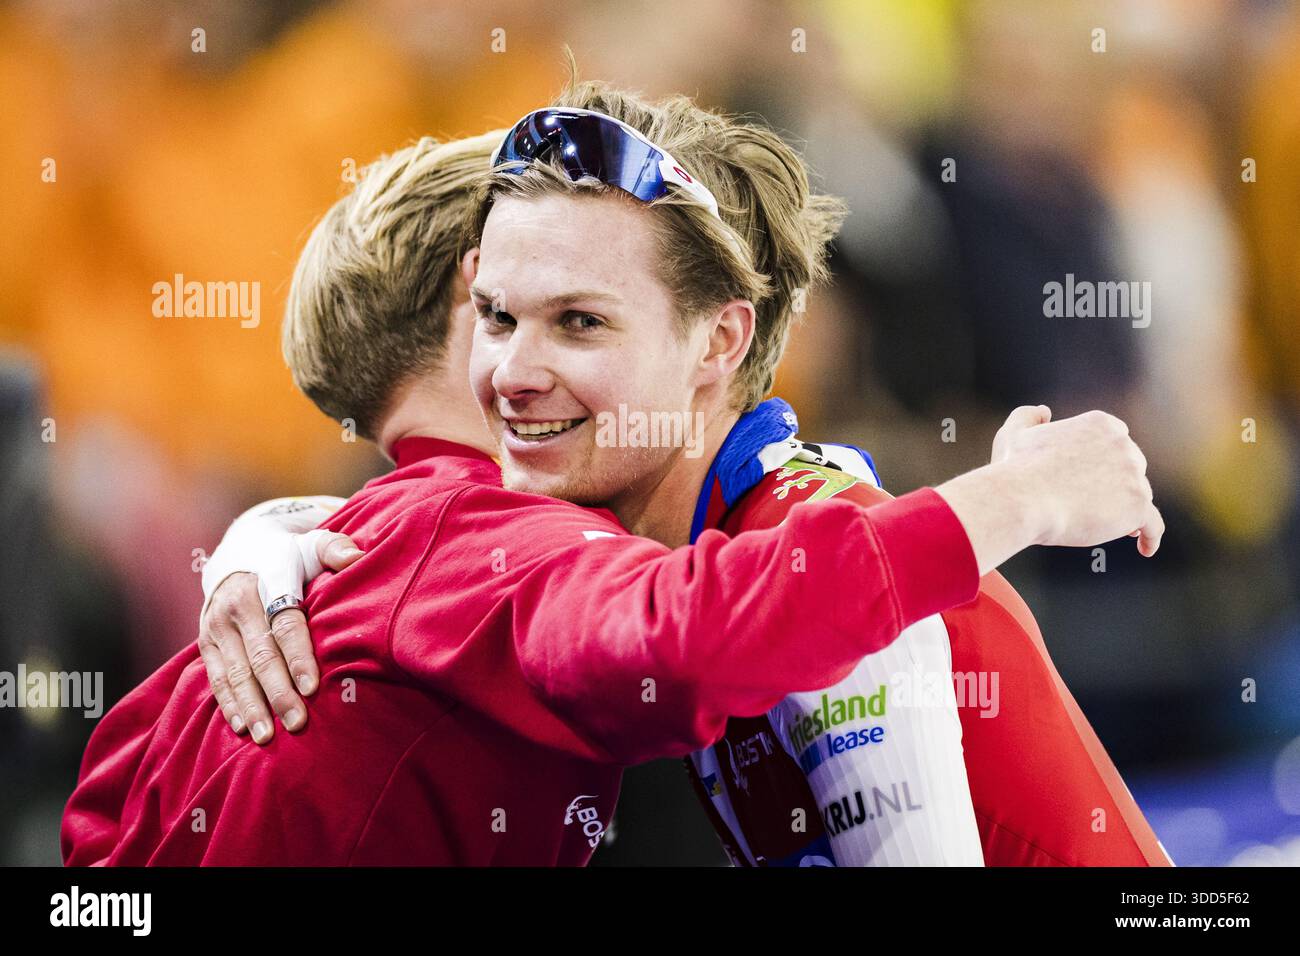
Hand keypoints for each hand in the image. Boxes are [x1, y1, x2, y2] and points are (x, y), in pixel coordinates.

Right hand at [197, 532, 362, 743]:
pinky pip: (216, 676)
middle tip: (297, 723)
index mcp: (268, 579)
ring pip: (236, 671)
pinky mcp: (206, 639)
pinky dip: (229, 702)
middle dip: (278, 692)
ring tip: (266, 736)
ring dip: (251, 706)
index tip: (313, 686)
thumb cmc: (289, 556)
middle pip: (260, 655)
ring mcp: (217, 623)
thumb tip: (356, 558)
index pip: (285, 622)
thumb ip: (334, 549)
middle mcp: (238, 602)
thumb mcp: (311, 544)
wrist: (240, 550)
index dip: (298, 655)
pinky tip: (242, 727)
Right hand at [994, 406, 1162, 555]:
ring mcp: (1133, 476)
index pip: (1117, 442)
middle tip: (1102, 504)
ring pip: (1138, 497)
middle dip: (1120, 485)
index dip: (1108, 461)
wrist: (1022, 499)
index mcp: (1100, 425)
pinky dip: (1150, 536)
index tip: (1099, 476)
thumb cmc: (1014, 470)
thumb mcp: (1013, 434)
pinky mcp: (1138, 505)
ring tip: (1116, 528)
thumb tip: (1044, 411)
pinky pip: (1153, 524)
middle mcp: (1124, 445)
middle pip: (1132, 469)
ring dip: (1129, 511)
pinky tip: (1145, 548)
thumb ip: (1028, 417)